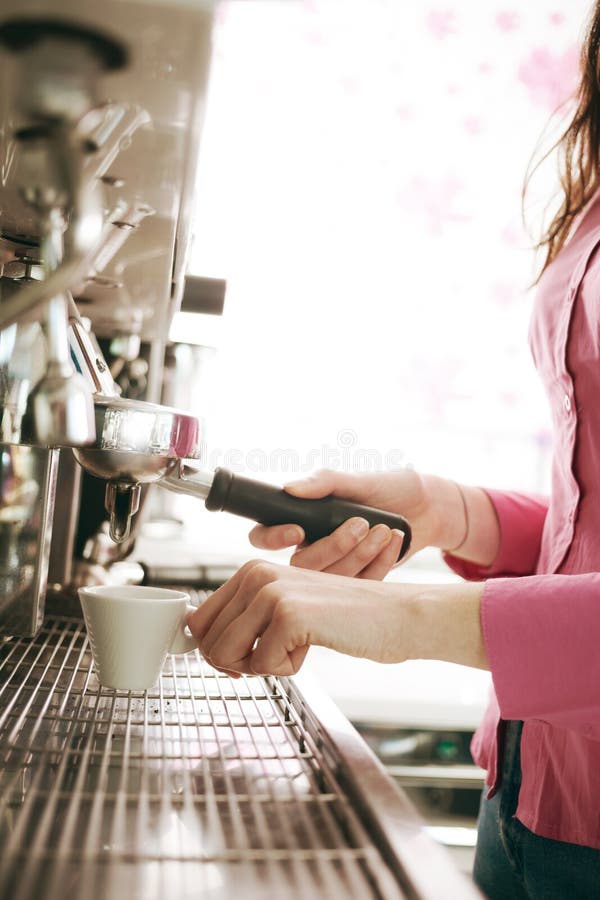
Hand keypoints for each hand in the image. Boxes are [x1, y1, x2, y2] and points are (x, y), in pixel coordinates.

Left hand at [187, 559, 408, 676]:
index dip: (217, 651)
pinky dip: (289, 668)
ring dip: (263, 665)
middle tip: (279, 653)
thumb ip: (247, 621)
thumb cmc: (346, 619)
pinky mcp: (289, 615)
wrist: (396, 615)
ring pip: (226, 655)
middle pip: (208, 643)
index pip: (198, 621)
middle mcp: (256, 574)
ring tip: (297, 645)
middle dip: (239, 662)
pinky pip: (262, 666)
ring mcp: (271, 592)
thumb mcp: (286, 611)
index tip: (246, 658)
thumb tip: (203, 646)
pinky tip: (314, 645)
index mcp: (252, 571)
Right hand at [248, 468, 448, 578]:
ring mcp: (336, 569)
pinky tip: (392, 541)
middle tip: (360, 524)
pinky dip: (379, 563)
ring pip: (330, 579)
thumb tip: (290, 488)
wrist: (426, 507)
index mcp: (301, 520)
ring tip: (382, 530)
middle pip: (301, 565)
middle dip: (332, 547)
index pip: (264, 536)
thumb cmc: (388, 487)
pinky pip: (360, 585)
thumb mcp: (357, 479)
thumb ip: (324, 482)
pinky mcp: (360, 585)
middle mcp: (312, 547)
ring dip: (357, 555)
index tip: (298, 530)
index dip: (273, 538)